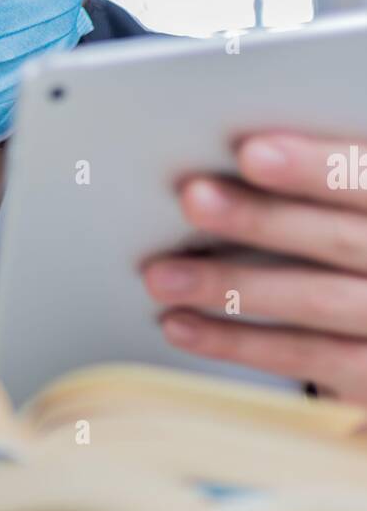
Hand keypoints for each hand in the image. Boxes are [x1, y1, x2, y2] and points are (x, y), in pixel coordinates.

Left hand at [143, 133, 366, 403]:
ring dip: (230, 285)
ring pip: (314, 300)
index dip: (313, 168)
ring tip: (163, 275)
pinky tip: (181, 325)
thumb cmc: (353, 239)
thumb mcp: (349, 207)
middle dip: (261, 220)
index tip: (252, 154)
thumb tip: (233, 157)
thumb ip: (322, 183)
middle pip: (339, 240)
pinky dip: (234, 341)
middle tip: (194, 200)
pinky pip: (300, 357)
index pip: (364, 179)